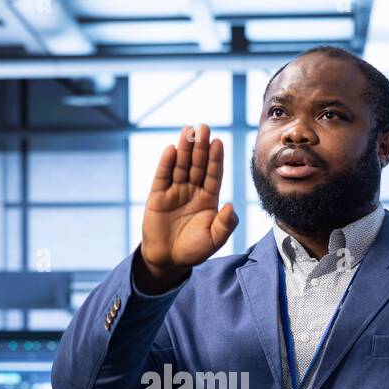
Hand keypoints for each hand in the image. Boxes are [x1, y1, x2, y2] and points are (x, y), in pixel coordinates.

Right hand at [137, 123, 237, 292]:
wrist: (168, 260)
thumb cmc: (194, 250)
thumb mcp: (214, 240)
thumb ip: (225, 224)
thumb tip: (231, 205)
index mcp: (209, 198)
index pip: (214, 174)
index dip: (216, 159)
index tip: (219, 142)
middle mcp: (193, 190)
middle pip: (198, 165)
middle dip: (201, 147)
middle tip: (204, 127)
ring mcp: (175, 191)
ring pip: (181, 166)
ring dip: (184, 149)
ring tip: (188, 131)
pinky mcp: (158, 196)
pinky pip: (162, 177)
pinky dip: (166, 164)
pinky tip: (171, 150)